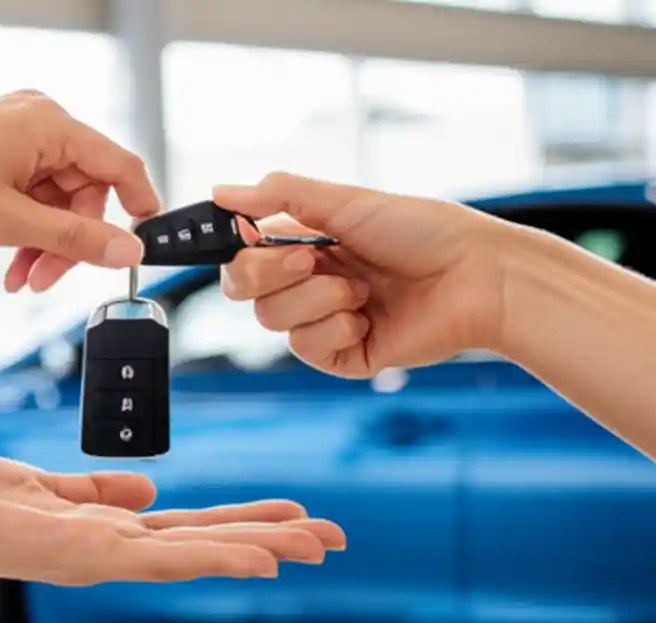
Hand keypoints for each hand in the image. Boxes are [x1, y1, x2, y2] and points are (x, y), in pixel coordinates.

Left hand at [0, 91, 159, 292]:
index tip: (138, 250)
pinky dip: (23, 230)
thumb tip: (127, 250)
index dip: (137, 209)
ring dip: (43, 243)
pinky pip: (27, 194)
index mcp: (48, 122)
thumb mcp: (9, 222)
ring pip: (54, 199)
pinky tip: (9, 264)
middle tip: (45, 281)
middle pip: (84, 190)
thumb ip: (75, 238)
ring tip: (21, 279)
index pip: (119, 165)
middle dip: (70, 241)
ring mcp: (11, 134)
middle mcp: (35, 119)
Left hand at [0, 448, 344, 585]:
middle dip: (267, 539)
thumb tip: (149, 493)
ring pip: (190, 554)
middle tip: (333, 537)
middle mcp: (102, 551)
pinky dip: (208, 557)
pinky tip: (252, 558)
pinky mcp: (73, 551)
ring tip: (313, 545)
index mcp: (97, 532)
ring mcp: (90, 556)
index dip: (240, 524)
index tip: (292, 516)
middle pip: (200, 544)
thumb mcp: (40, 487)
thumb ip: (94, 493)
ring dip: (254, 548)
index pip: (184, 528)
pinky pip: (152, 556)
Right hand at [216, 172, 526, 377]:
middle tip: (315, 258)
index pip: (242, 253)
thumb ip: (280, 194)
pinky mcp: (345, 355)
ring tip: (362, 288)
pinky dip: (334, 328)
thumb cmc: (424, 231)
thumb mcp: (346, 201)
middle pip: (245, 290)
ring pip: (273, 319)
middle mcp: (310, 282)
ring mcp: (325, 320)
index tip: (251, 235)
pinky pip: (306, 348)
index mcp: (306, 243)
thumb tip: (221, 191)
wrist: (478, 276)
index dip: (240, 249)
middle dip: (272, 273)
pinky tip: (366, 317)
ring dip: (316, 298)